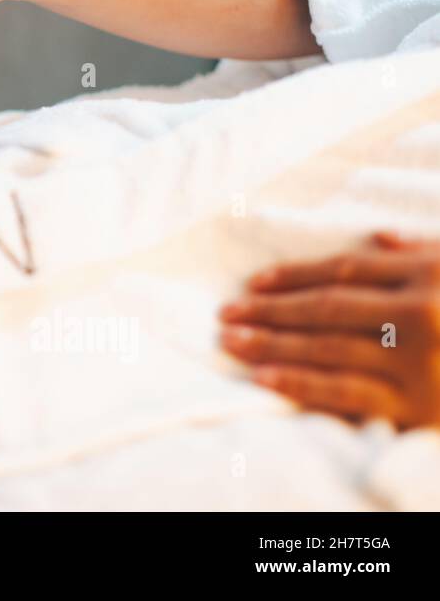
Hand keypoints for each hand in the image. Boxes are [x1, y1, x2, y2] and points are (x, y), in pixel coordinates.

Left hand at [220, 232, 439, 427]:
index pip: (344, 271)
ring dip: (273, 344)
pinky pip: (348, 394)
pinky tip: (263, 378)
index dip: (294, 275)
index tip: (254, 283)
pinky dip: (302, 384)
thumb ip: (425, 251)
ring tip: (232, 342)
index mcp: (428, 274)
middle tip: (226, 313)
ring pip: (329, 348)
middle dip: (271, 310)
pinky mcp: (417, 408)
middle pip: (327, 308)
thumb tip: (377, 237)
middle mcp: (420, 315)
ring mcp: (418, 363)